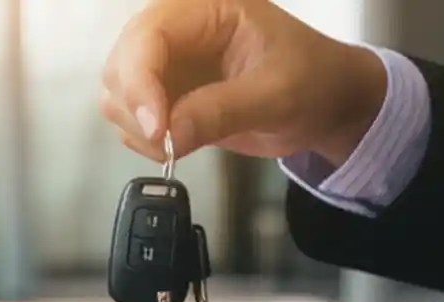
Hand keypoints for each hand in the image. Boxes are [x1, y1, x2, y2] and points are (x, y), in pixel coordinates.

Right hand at [102, 0, 387, 165]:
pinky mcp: (163, 94)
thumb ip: (221, 112)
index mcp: (205, 8)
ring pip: (117, 95)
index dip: (140, 83)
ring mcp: (166, 63)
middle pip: (121, 65)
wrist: (325, 102)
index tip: (157, 130)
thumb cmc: (314, 81)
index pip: (148, 36)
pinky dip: (145, 140)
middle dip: (137, 111)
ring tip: (181, 144)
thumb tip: (168, 136)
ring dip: (139, 129)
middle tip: (169, 145)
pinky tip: (179, 142)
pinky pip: (130, 119)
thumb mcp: (277, 95)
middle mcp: (176, 29)